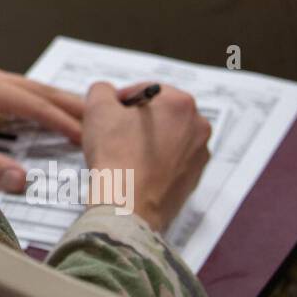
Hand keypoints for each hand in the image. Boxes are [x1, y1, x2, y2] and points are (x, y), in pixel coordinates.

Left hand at [0, 64, 83, 192]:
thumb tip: (24, 181)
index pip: (37, 106)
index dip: (65, 122)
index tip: (92, 137)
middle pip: (39, 91)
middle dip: (71, 105)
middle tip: (105, 117)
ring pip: (26, 89)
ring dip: (54, 101)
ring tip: (82, 114)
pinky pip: (12, 92)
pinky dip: (34, 102)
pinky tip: (38, 112)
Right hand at [81, 81, 210, 231]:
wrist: (127, 207)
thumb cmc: (116, 156)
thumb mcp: (98, 108)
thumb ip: (102, 90)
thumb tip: (106, 94)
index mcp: (180, 104)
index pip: (146, 90)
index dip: (121, 100)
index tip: (108, 113)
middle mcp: (198, 127)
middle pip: (161, 114)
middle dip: (137, 120)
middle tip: (114, 132)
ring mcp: (199, 156)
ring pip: (167, 138)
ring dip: (147, 140)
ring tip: (122, 153)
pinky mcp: (193, 180)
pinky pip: (171, 162)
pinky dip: (155, 162)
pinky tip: (134, 170)